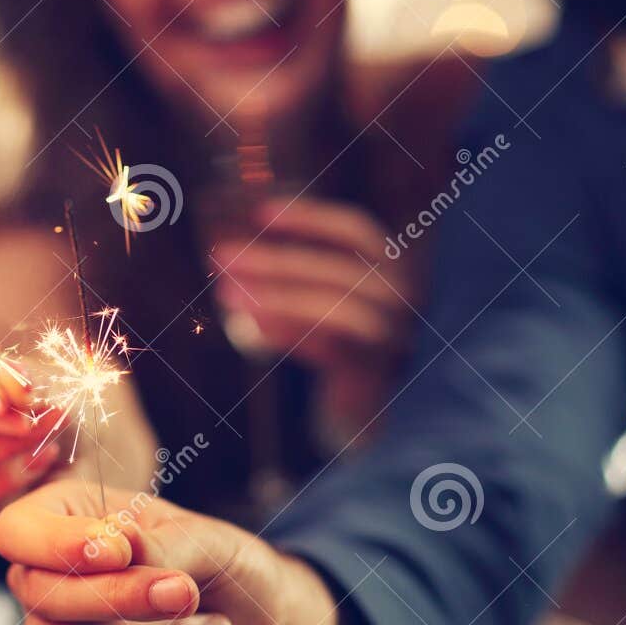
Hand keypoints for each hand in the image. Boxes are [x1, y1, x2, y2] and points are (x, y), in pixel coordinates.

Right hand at [0, 480, 362, 624]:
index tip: (120, 551)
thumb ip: (161, 544)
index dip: (58, 544)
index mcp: (63, 523)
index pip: (18, 530)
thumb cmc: (228, 574)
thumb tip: (117, 546)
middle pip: (43, 596)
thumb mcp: (210, 542)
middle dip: (123, 597)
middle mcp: (45, 585)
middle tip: (187, 593)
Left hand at [210, 197, 414, 429]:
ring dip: (276, 295)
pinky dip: (289, 332)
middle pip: (336, 267)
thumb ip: (291, 279)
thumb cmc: (339, 347)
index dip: (310, 217)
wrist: (368, 411)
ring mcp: (396, 335)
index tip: (258, 213)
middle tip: (221, 255)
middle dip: (273, 259)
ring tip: (225, 291)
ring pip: (334, 305)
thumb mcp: (316, 305)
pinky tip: (253, 325)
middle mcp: (405, 297)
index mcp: (394, 269)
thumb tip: (230, 259)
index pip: (358, 230)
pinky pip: (330, 346)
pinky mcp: (377, 372)